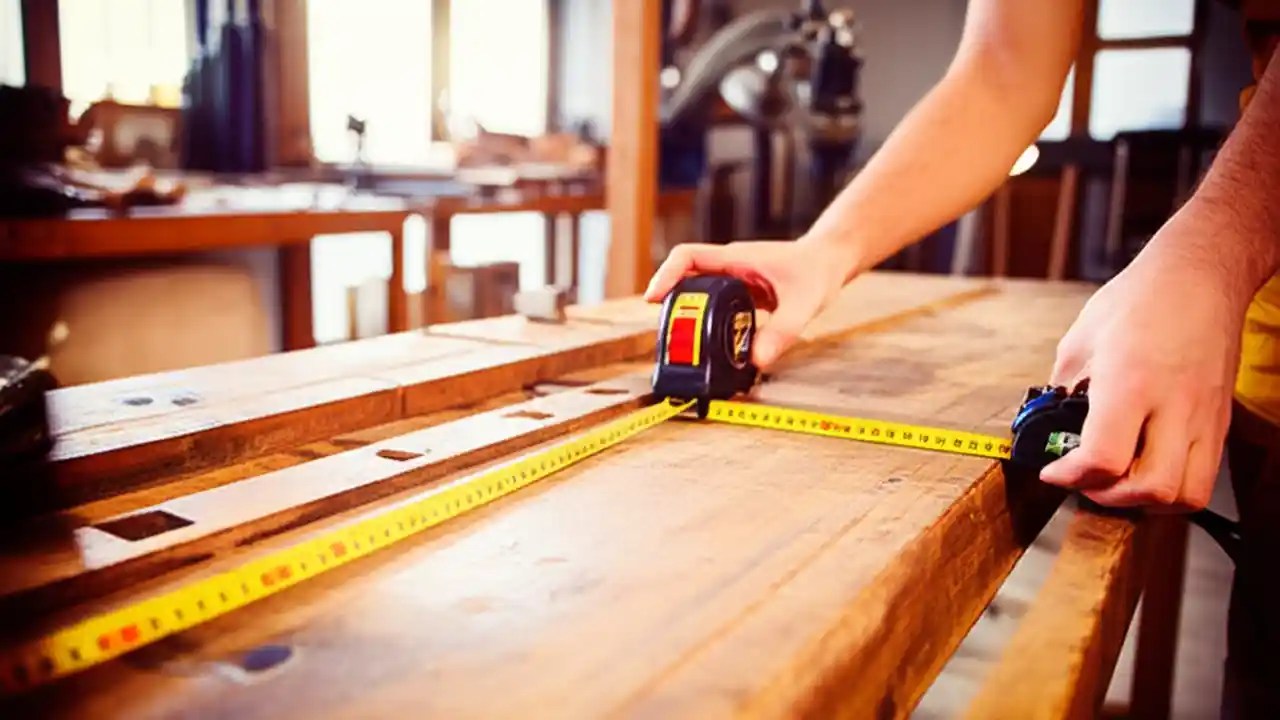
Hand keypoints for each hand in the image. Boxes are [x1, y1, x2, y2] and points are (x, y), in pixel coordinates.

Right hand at [644, 240, 851, 367]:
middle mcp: (729, 266)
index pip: (687, 256)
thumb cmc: (817, 271)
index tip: (654, 299)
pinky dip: (704, 322)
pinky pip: (712, 304)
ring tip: (681, 342)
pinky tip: (708, 344)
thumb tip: (757, 362)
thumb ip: (781, 331)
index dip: (665, 275)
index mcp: (736, 258)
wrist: (829, 261)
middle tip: (668, 334)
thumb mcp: (803, 303)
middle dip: (671, 303)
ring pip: (696, 292)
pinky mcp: (739, 293)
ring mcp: (733, 279)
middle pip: (684, 278)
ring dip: (686, 313)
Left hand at [1040, 212, 1250, 509]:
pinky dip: (1172, 487)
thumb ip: (1062, 387)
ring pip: (1185, 494)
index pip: (1103, 458)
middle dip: (1109, 497)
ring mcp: (1203, 417)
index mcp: (1130, 383)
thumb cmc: (1140, 298)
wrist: (1200, 274)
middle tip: (1085, 480)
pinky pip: (1202, 476)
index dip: (1071, 477)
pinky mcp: (1218, 421)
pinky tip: (1145, 466)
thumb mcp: (1082, 339)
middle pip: (1151, 487)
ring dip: (1146, 500)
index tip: (1054, 472)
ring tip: (1118, 481)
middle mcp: (1173, 406)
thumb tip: (1047, 423)